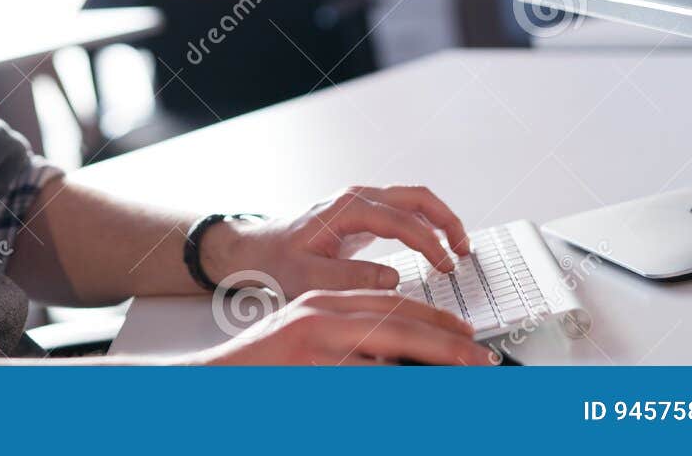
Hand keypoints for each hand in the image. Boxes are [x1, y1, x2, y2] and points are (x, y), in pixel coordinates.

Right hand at [193, 289, 495, 365]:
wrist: (209, 384)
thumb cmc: (259, 372)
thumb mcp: (308, 346)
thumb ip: (352, 346)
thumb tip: (398, 362)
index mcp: (323, 305)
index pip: (391, 304)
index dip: (434, 320)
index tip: (466, 335)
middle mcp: (320, 315)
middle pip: (399, 322)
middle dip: (446, 341)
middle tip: (482, 359)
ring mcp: (313, 340)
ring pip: (390, 348)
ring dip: (432, 361)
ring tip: (468, 373)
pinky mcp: (309, 364)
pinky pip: (367, 377)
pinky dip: (397, 383)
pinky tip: (419, 388)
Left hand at [201, 185, 471, 295]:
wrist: (257, 249)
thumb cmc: (278, 261)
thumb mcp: (309, 276)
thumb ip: (350, 276)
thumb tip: (392, 276)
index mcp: (348, 210)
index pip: (402, 220)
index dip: (430, 243)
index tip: (447, 266)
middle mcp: (357, 199)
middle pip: (416, 197)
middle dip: (446, 220)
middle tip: (464, 250)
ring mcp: (360, 204)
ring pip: (413, 200)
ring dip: (439, 220)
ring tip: (459, 249)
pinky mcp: (362, 215)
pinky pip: (403, 212)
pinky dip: (425, 225)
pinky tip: (435, 247)